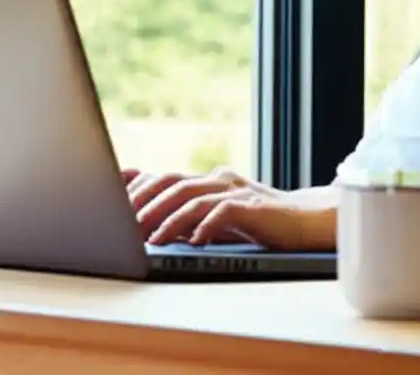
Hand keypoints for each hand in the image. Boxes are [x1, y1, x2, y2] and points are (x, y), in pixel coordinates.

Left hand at [120, 166, 297, 243]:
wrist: (308, 222)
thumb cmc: (260, 225)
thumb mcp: (218, 220)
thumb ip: (189, 218)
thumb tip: (149, 229)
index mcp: (207, 181)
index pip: (163, 177)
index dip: (136, 184)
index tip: (110, 193)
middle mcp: (217, 180)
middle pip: (172, 183)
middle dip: (145, 203)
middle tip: (124, 225)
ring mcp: (236, 190)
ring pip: (192, 196)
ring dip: (168, 218)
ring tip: (151, 238)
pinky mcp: (255, 206)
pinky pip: (225, 212)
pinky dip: (207, 225)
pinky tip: (195, 241)